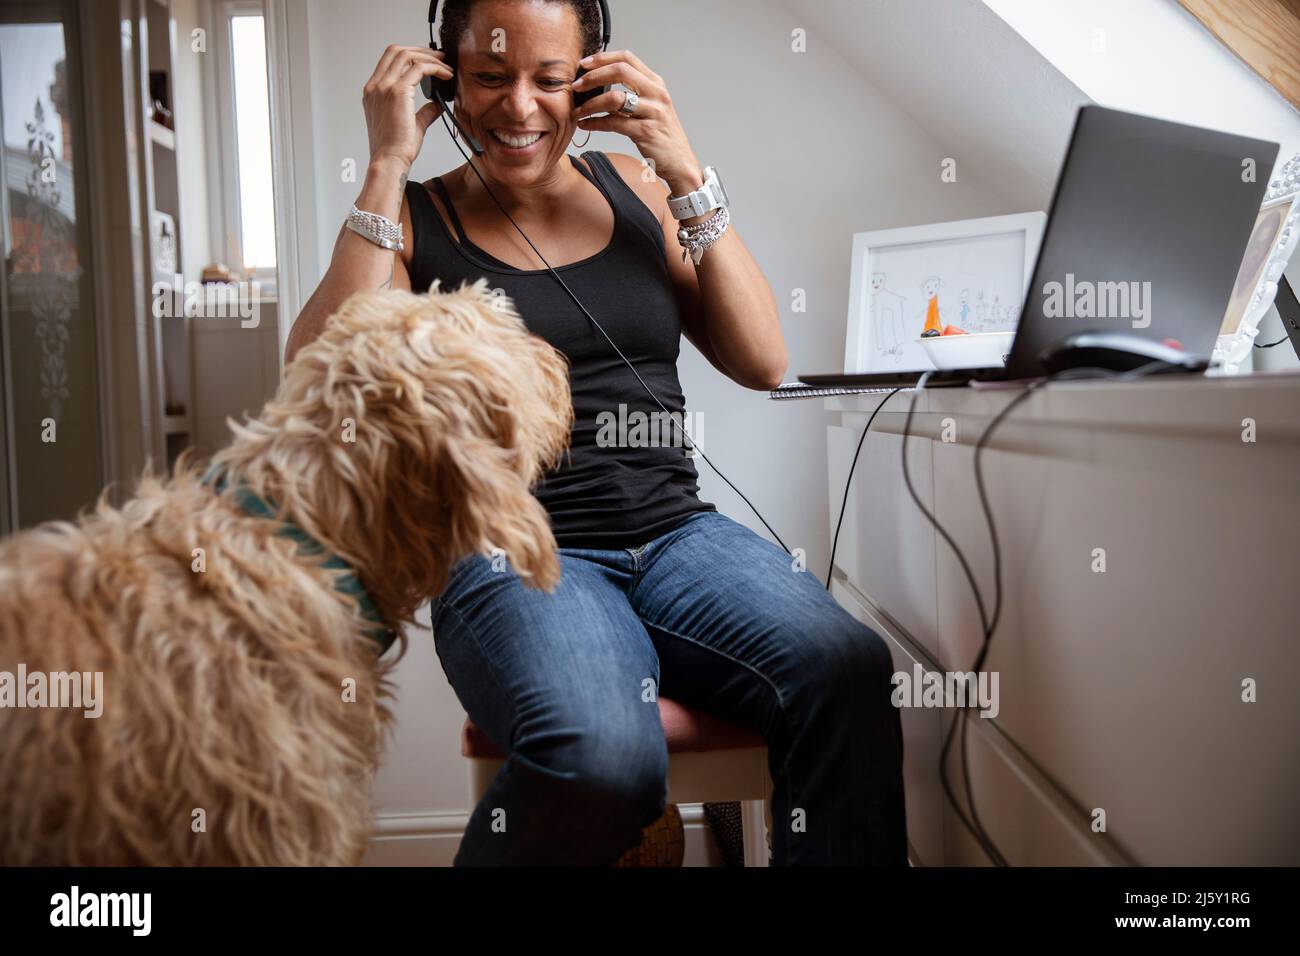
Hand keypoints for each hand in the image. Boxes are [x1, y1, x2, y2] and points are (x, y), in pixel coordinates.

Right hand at [362, 45, 452, 170]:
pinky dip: (435, 68)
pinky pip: (419, 68)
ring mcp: (384, 87)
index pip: (389, 60)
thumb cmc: (395, 148)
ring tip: (445, 65)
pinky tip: (446, 75)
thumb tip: (437, 105)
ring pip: (407, 55)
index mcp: (373, 92)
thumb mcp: (411, 124)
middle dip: (420, 50)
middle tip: (439, 56)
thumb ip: (424, 111)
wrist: (390, 160)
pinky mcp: (398, 92)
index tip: (427, 59)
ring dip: (429, 57)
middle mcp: (376, 86)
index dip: (410, 54)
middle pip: (396, 51)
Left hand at [572, 50, 703, 191]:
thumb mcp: (652, 107)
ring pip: (614, 97)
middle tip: (576, 85)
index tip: (583, 64)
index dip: (602, 58)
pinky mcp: (646, 131)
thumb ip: (633, 92)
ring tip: (577, 110)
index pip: (627, 58)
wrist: (680, 162)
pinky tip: (585, 125)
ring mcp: (653, 111)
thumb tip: (601, 83)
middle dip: (593, 76)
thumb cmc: (662, 136)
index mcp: (655, 83)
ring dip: (590, 103)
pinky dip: (595, 123)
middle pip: (620, 70)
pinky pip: (614, 122)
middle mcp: (656, 93)